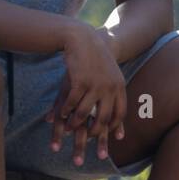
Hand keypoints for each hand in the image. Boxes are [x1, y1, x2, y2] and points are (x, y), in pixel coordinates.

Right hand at [46, 23, 125, 166]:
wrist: (84, 38)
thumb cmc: (96, 59)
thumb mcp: (110, 76)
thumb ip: (113, 94)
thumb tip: (115, 103)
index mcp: (119, 87)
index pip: (119, 114)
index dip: (112, 127)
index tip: (105, 138)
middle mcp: (110, 88)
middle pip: (103, 118)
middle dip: (94, 133)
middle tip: (85, 141)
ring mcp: (95, 84)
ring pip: (85, 113)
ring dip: (75, 123)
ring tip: (68, 128)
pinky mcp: (80, 81)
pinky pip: (72, 102)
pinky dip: (65, 110)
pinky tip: (59, 114)